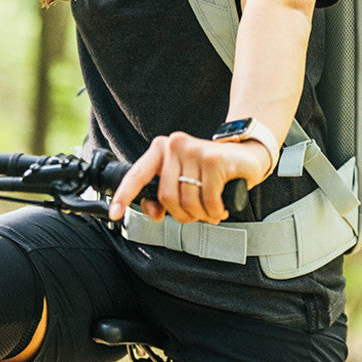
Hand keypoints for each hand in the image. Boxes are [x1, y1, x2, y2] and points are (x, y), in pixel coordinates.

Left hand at [108, 132, 270, 224]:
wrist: (247, 154)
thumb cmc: (212, 171)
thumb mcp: (184, 181)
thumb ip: (164, 195)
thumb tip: (154, 212)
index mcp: (162, 148)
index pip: (138, 174)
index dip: (124, 195)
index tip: (114, 213)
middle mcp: (175, 145)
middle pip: (166, 197)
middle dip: (183, 215)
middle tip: (197, 215)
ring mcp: (194, 150)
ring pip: (187, 201)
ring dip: (202, 216)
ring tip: (212, 211)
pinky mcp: (214, 159)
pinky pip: (207, 200)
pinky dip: (215, 211)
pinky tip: (221, 208)